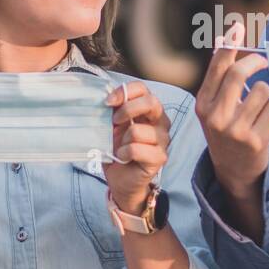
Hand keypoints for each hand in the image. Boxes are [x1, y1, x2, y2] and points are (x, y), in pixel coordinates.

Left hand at [104, 81, 170, 213]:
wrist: (121, 179)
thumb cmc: (118, 150)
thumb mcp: (112, 126)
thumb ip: (114, 111)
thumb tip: (106, 99)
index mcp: (149, 110)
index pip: (143, 89)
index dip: (124, 92)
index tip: (108, 102)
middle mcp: (161, 122)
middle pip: (151, 102)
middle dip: (127, 110)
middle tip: (114, 122)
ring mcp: (163, 140)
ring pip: (138, 130)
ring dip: (122, 140)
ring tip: (120, 147)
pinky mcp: (160, 157)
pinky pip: (137, 149)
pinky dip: (125, 153)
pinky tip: (124, 158)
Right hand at [194, 21, 268, 198]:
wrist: (233, 171)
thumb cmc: (225, 130)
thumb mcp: (214, 106)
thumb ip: (218, 75)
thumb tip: (222, 38)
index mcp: (203, 104)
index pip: (217, 67)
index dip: (229, 45)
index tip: (239, 27)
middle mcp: (216, 116)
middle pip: (238, 74)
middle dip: (255, 62)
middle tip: (264, 62)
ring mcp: (235, 130)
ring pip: (262, 91)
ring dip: (266, 93)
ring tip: (260, 107)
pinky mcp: (255, 140)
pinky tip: (267, 121)